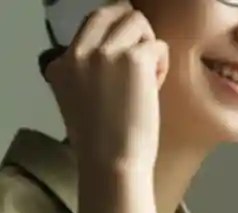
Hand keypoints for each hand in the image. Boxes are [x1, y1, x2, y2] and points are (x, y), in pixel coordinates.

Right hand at [45, 0, 168, 177]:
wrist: (112, 161)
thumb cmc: (103, 141)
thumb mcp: (78, 99)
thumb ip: (86, 72)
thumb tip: (114, 56)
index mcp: (62, 63)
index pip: (90, 23)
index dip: (115, 29)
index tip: (130, 46)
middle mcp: (79, 52)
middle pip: (111, 12)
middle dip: (135, 28)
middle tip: (146, 54)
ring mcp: (105, 53)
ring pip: (138, 22)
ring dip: (150, 46)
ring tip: (148, 78)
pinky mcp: (134, 59)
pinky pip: (158, 45)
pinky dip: (162, 63)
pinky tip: (155, 87)